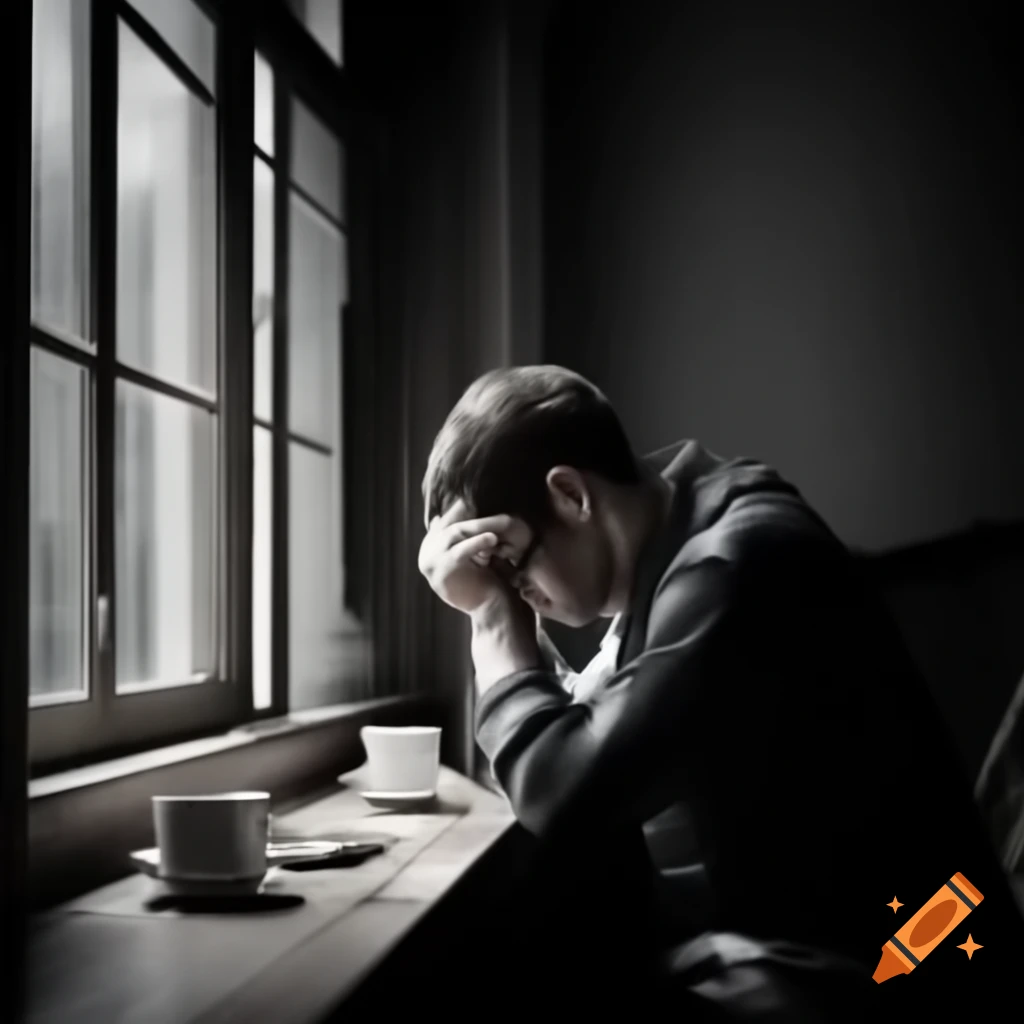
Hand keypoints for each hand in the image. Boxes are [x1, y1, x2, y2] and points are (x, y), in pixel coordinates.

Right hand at [417, 498, 516, 615]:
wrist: (489, 608)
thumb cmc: (485, 577)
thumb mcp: (472, 550)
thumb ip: (462, 532)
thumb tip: (461, 502)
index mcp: (431, 545)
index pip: (447, 518)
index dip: (465, 507)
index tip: (484, 496)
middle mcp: (426, 552)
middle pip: (452, 523)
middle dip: (475, 513)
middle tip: (496, 503)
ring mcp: (430, 562)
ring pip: (456, 533)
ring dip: (481, 525)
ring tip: (503, 521)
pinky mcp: (441, 571)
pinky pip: (460, 551)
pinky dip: (477, 542)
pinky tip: (492, 538)